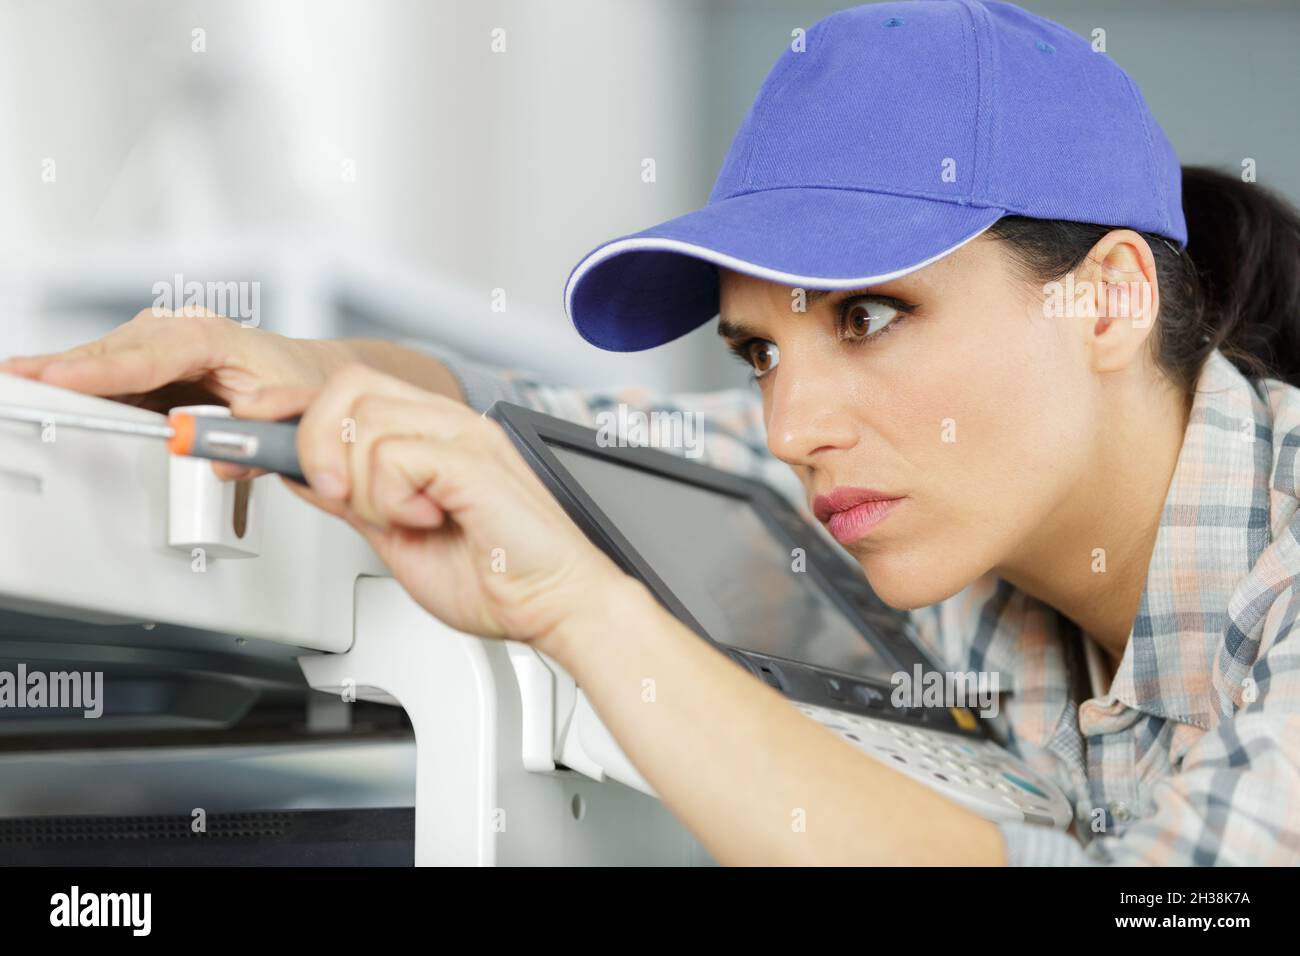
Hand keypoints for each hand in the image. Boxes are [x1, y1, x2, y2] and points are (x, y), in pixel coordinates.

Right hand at [0, 308, 351, 476]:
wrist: (311, 373)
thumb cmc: (301, 384)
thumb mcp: (291, 416)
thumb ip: (256, 441)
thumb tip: (219, 461)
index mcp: (216, 339)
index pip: (149, 354)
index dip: (102, 370)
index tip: (63, 380)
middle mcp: (183, 333)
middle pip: (113, 353)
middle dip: (64, 369)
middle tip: (18, 381)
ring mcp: (165, 344)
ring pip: (105, 361)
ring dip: (63, 375)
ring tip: (19, 386)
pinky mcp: (154, 363)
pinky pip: (111, 373)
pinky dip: (80, 383)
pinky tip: (44, 389)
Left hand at [233, 364, 636, 654]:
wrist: (556, 606)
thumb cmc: (497, 578)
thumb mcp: (394, 536)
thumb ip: (352, 498)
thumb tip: (298, 473)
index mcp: (428, 435)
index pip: (341, 393)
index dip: (281, 412)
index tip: (230, 439)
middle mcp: (446, 422)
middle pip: (344, 387)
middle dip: (314, 445)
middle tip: (336, 497)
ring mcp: (462, 434)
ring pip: (362, 420)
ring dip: (360, 483)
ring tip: (400, 518)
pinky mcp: (473, 460)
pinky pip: (395, 453)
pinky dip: (393, 496)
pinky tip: (426, 519)